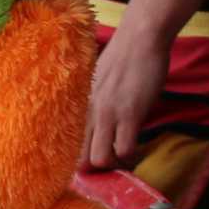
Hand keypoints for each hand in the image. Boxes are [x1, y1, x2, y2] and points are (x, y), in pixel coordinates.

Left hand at [84, 19, 173, 170]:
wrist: (140, 38)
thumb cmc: (123, 57)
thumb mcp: (99, 83)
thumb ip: (96, 104)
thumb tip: (100, 121)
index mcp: (80, 107)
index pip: (68, 146)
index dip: (80, 162)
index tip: (93, 164)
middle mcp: (88, 114)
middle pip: (80, 161)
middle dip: (97, 170)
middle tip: (113, 166)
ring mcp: (107, 115)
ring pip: (100, 160)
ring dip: (115, 166)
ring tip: (126, 161)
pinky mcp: (129, 114)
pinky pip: (125, 149)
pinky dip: (132, 157)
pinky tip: (138, 153)